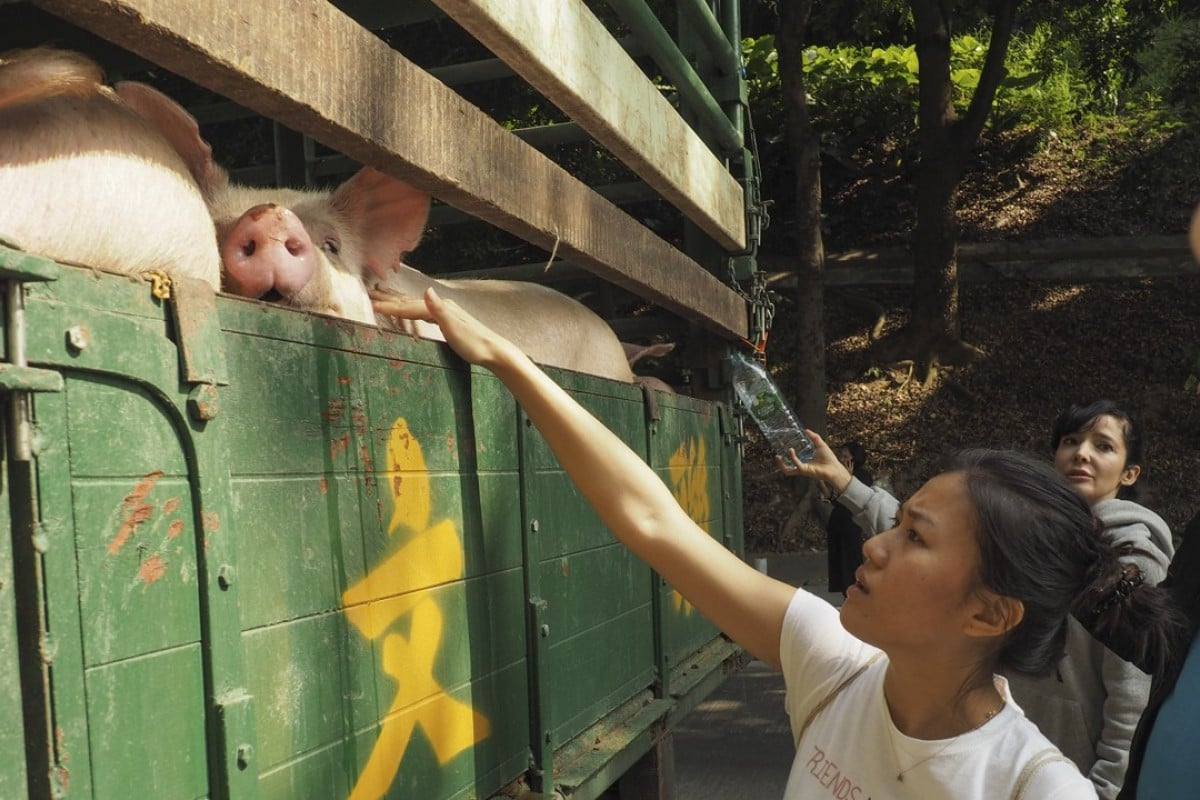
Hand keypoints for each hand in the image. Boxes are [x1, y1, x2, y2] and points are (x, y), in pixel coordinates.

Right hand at [369, 286, 516, 369]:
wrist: (494, 351)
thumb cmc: (475, 345)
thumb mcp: (455, 328)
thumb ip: (439, 310)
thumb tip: (426, 291)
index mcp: (440, 308)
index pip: (409, 307)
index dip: (389, 306)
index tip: (369, 304)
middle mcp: (442, 306)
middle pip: (410, 301)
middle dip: (389, 298)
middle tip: (368, 293)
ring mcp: (446, 312)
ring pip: (415, 304)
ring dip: (398, 300)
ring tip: (383, 293)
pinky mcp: (449, 320)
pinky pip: (423, 311)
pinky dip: (411, 309)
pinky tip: (410, 310)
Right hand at [774, 429, 852, 495]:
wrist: (835, 467)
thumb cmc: (829, 459)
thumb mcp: (820, 444)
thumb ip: (814, 437)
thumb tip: (806, 430)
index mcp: (805, 462)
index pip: (793, 461)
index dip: (786, 457)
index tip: (783, 448)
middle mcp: (802, 467)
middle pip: (788, 469)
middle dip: (780, 465)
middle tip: (776, 456)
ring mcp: (803, 469)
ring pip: (788, 470)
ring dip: (782, 465)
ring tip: (778, 456)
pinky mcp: (805, 470)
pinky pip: (796, 464)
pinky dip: (792, 458)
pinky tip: (790, 451)